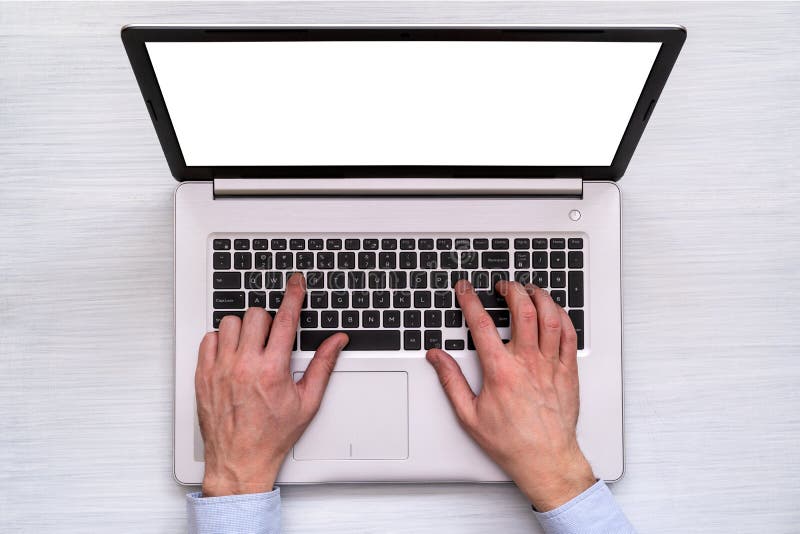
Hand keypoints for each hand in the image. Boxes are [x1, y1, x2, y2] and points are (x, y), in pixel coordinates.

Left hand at [195, 273, 348, 496]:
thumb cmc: (272, 435)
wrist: (239, 461)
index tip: (295, 283)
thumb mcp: (307, 402)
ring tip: (251, 346)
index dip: (293, 295)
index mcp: (272, 370)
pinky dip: (221, 340)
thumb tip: (336, 341)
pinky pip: (209, 338)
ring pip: (230, 322)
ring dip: (244, 328)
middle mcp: (244, 365)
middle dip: (269, 321)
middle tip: (273, 338)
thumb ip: (323, 365)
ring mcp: (220, 369)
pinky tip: (232, 353)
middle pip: (256, 315)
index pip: (285, 319)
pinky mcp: (203, 375)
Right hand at [426, 280, 594, 511]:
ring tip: (528, 290)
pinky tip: (554, 312)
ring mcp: (551, 365)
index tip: (465, 289)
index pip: (481, 324)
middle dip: (511, 289)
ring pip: (550, 317)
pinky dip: (562, 317)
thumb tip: (437, 358)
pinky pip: (570, 335)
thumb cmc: (511, 442)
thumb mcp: (469, 415)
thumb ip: (451, 381)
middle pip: (522, 310)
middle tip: (502, 285)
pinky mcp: (568, 371)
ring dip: (539, 297)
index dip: (470, 300)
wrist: (546, 460)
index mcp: (500, 371)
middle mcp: (527, 363)